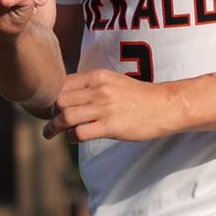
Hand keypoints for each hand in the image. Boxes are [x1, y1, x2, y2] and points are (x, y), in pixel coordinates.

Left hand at [43, 69, 185, 141]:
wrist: (165, 106)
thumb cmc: (138, 96)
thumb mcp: (113, 81)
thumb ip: (92, 85)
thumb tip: (68, 94)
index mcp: (97, 76)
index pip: (62, 83)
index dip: (52, 95)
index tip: (50, 105)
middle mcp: (98, 89)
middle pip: (60, 100)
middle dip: (51, 112)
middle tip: (50, 120)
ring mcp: (104, 108)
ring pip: (66, 116)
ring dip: (54, 127)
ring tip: (50, 133)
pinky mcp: (111, 126)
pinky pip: (80, 132)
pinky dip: (71, 137)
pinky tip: (73, 139)